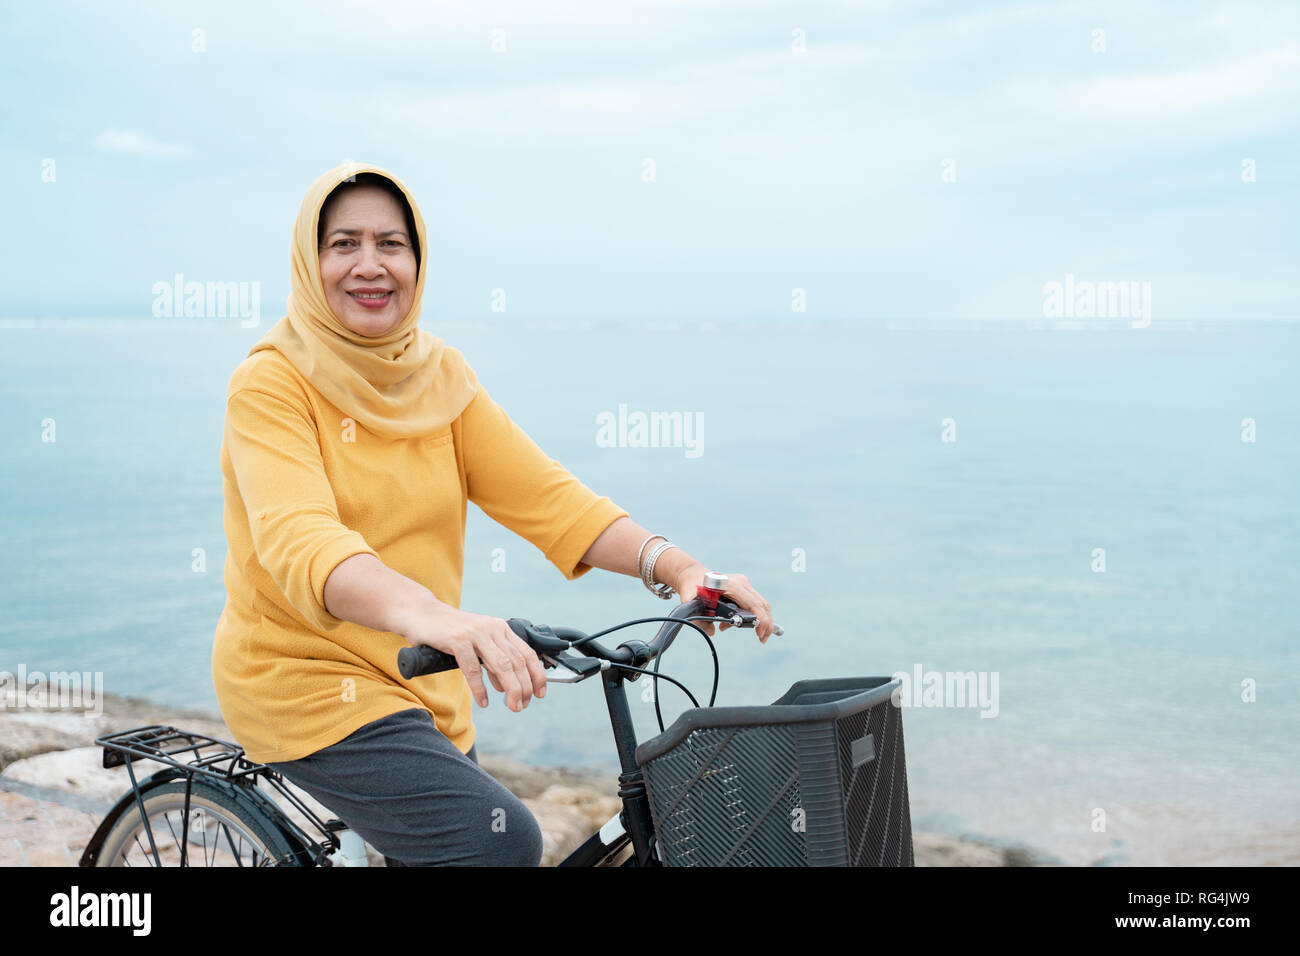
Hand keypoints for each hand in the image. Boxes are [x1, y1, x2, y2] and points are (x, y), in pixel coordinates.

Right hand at [400, 604, 547, 711]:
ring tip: (511, 706)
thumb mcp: (477, 643)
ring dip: (510, 689)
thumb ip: (492, 661)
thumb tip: (506, 685)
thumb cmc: (448, 631)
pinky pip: (474, 669)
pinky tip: (484, 701)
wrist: (420, 613)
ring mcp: (475, 633)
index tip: (540, 693)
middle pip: (517, 662)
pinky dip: (480, 688)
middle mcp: (492, 628)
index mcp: (500, 628)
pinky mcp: (457, 640)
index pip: (527, 652)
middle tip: (521, 706)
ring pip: (502, 665)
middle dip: (524, 687)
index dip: (537, 674)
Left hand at [671, 563, 776, 642]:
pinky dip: (754, 615)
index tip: (760, 635)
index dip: (761, 620)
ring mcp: (744, 583)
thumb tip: (712, 632)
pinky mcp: (744, 586)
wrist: (692, 575)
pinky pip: (755, 602)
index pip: (753, 604)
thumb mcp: (691, 603)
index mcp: (731, 585)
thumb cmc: (692, 587)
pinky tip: (741, 625)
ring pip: (761, 604)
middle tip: (763, 639)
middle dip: (766, 624)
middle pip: (762, 604)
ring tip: (755, 634)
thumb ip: (700, 619)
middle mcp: (740, 582)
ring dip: (761, 620)